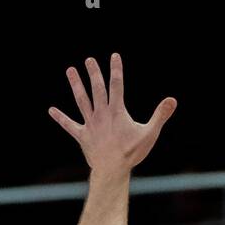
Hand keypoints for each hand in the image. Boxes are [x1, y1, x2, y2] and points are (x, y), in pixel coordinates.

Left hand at [49, 54, 176, 173]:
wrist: (112, 169)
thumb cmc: (132, 152)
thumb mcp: (150, 133)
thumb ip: (160, 115)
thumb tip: (172, 100)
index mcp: (117, 111)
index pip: (117, 85)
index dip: (116, 69)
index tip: (114, 55)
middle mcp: (101, 113)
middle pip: (96, 88)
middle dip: (93, 72)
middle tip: (89, 60)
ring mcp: (90, 124)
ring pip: (81, 100)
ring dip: (76, 84)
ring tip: (70, 70)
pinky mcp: (83, 136)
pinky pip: (69, 125)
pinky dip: (60, 118)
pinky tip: (51, 110)